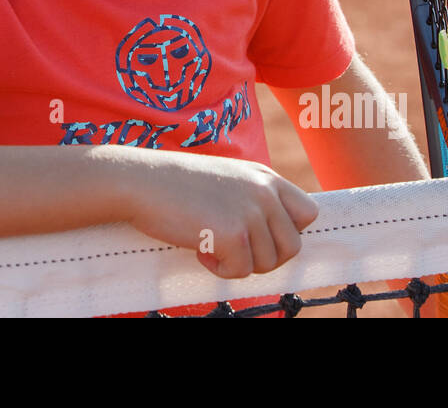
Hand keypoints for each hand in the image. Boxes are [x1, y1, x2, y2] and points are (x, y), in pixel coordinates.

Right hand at [128, 151, 318, 279]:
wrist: (139, 181)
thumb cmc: (174, 183)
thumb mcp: (225, 179)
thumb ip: (252, 198)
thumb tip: (271, 238)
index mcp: (264, 176)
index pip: (308, 212)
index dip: (287, 231)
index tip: (259, 235)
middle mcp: (263, 192)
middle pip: (292, 245)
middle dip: (264, 256)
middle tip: (232, 249)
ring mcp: (250, 212)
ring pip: (268, 262)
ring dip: (240, 263)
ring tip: (210, 245)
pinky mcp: (232, 234)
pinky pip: (241, 271)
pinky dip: (220, 269)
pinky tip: (199, 249)